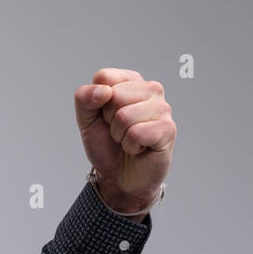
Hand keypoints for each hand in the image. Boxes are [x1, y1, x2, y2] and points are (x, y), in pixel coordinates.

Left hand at [73, 68, 175, 212]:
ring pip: (125, 116)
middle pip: (115, 96)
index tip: (106, 116)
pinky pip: (137, 133)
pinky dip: (131, 146)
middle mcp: (151, 90)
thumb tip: (104, 91)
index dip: (97, 101)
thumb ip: (84, 97)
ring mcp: (162, 108)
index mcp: (130, 81)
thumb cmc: (106, 144)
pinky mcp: (168, 129)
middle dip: (109, 120)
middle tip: (119, 131)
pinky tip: (139, 148)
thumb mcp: (86, 118)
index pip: (104, 77)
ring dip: (120, 135)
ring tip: (128, 140)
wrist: (118, 176)